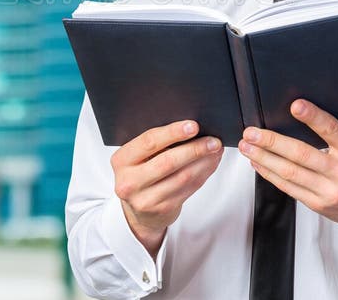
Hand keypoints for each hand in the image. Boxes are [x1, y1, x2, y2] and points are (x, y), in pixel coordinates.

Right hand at [110, 120, 222, 255]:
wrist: (138, 210)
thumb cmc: (141, 172)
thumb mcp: (138, 157)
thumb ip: (157, 143)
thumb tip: (192, 128)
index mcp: (121, 160)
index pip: (149, 142)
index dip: (173, 133)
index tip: (194, 126)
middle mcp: (129, 181)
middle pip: (168, 162)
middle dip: (194, 149)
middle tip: (213, 140)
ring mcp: (145, 199)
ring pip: (182, 177)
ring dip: (204, 162)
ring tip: (216, 150)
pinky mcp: (162, 210)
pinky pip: (189, 189)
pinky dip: (204, 174)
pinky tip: (211, 163)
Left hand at [237, 99, 337, 239]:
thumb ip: (334, 134)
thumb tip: (298, 112)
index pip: (332, 131)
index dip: (314, 117)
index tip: (295, 105)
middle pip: (301, 155)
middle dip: (272, 142)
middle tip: (251, 132)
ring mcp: (329, 191)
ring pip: (290, 173)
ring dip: (263, 158)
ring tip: (247, 147)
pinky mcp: (318, 205)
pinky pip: (288, 188)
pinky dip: (270, 174)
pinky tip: (258, 163)